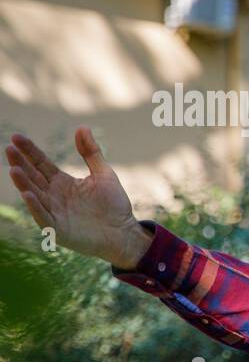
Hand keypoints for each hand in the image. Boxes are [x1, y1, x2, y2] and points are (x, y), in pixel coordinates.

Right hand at [5, 128, 149, 267]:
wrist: (125, 233)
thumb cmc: (115, 205)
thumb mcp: (104, 174)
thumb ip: (91, 152)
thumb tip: (82, 128)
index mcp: (62, 182)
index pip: (41, 164)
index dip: (29, 151)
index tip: (16, 137)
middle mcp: (54, 196)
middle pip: (33, 176)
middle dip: (20, 163)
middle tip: (9, 148)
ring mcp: (54, 212)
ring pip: (34, 195)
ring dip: (23, 183)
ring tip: (14, 169)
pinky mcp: (58, 229)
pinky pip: (43, 216)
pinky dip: (35, 206)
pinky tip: (28, 194)